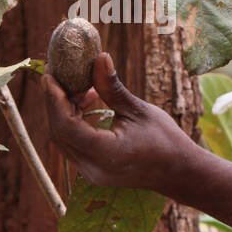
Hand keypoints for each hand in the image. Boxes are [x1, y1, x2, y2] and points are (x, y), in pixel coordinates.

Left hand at [43, 52, 194, 191]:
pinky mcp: (93, 173)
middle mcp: (93, 169)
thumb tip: (99, 57)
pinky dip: (74, 124)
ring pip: (63, 140)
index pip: (66, 126)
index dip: (54, 100)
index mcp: (106, 154)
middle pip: (59, 133)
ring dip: (65, 112)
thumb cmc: (166, 140)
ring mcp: (91, 174)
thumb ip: (112, 87)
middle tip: (62, 76)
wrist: (180, 172)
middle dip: (57, 103)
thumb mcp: (140, 110)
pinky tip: (87, 105)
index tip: (51, 76)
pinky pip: (73, 145)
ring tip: (82, 90)